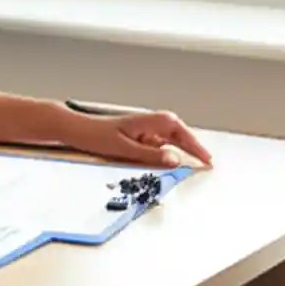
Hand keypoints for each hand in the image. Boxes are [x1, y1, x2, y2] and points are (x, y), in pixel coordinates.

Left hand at [63, 110, 213, 167]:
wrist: (77, 130)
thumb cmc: (97, 136)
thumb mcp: (124, 149)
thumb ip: (150, 155)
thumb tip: (175, 159)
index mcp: (148, 121)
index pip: (178, 130)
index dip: (194, 144)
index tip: (205, 158)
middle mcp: (149, 123)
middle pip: (178, 133)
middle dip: (193, 146)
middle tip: (207, 163)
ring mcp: (145, 130)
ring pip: (170, 139)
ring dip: (183, 149)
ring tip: (196, 163)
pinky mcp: (139, 137)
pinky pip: (160, 144)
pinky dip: (169, 153)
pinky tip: (174, 162)